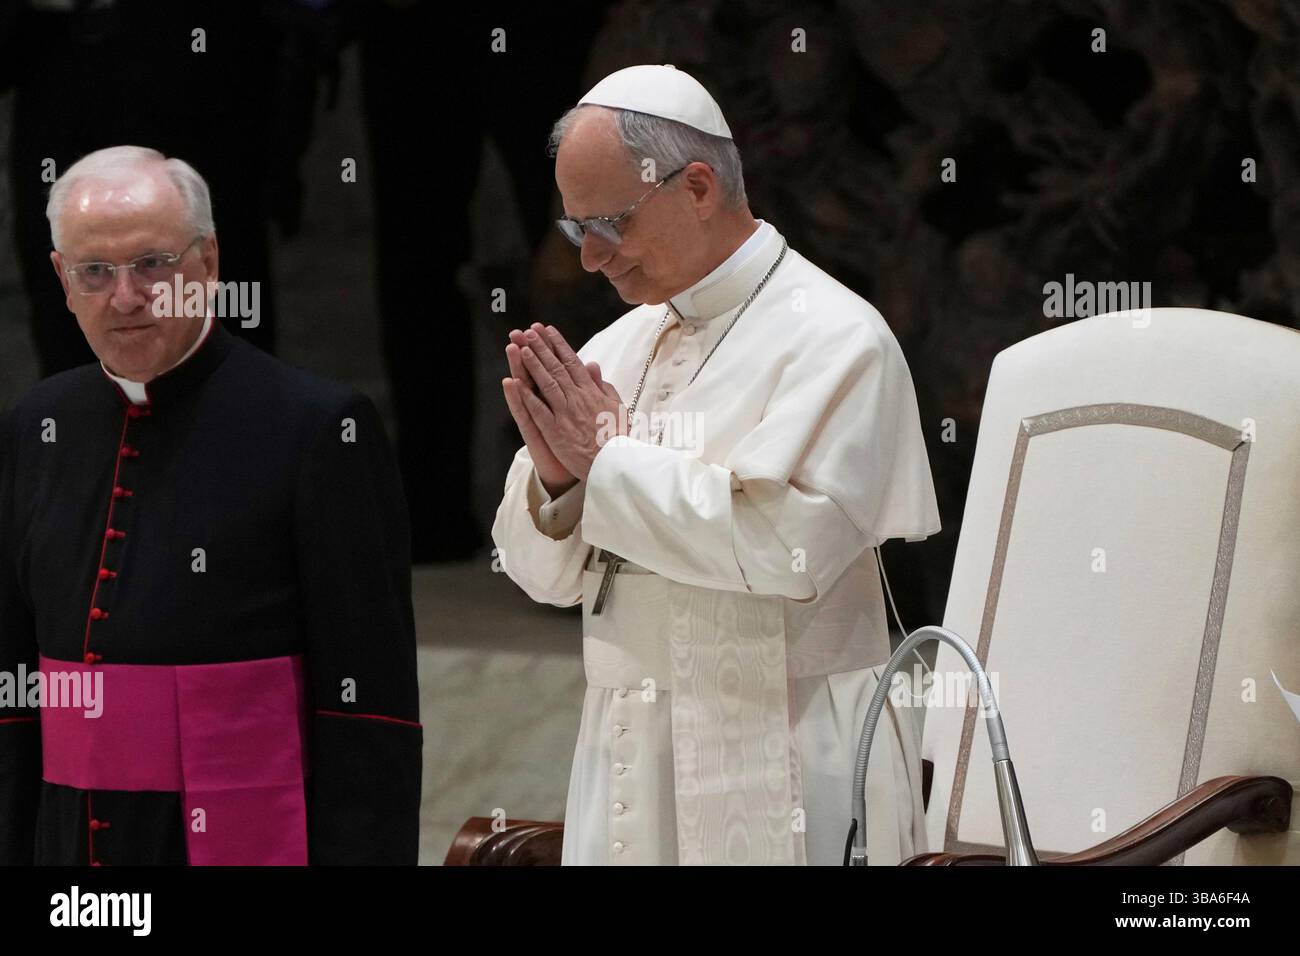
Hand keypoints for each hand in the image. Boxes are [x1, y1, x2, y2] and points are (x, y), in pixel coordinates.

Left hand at [512, 323, 622, 481]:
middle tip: (529, 331)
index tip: (548, 331)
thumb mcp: (618, 407)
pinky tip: (516, 382)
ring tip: (520, 347)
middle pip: (556, 367)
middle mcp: (577, 398)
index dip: (559, 345)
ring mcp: (564, 413)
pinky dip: (526, 395)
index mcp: (592, 392)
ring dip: (532, 364)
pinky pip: (538, 410)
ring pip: (546, 383)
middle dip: (541, 347)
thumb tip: (593, 366)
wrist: (615, 463)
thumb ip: (604, 386)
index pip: (573, 362)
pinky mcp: (554, 430)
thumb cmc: (618, 437)